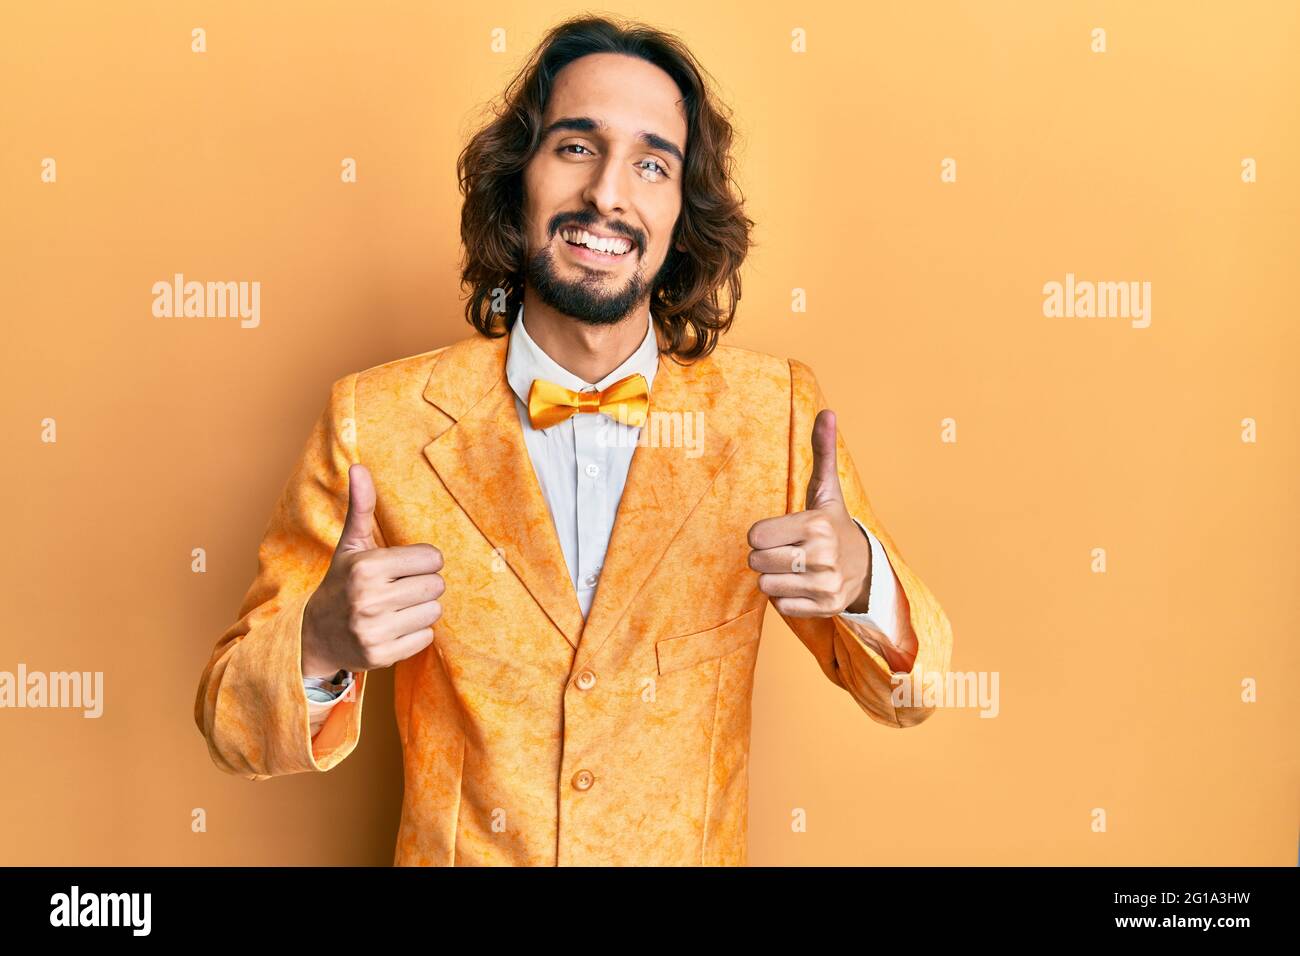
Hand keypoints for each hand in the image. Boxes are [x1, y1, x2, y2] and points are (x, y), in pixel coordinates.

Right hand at [301, 463, 443, 677]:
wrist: (314, 636)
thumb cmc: (342, 583)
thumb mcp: (350, 546)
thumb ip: (361, 507)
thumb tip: (359, 467)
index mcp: (366, 567)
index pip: (432, 558)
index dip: (422, 561)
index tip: (401, 567)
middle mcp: (369, 599)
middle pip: (437, 585)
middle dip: (423, 585)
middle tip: (400, 589)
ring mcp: (375, 630)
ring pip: (434, 611)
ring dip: (421, 609)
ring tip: (396, 608)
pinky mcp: (382, 655)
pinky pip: (427, 638)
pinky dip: (415, 633)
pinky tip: (393, 628)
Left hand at [746, 409, 870, 617]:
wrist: (865, 567)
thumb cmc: (833, 524)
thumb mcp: (826, 490)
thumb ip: (822, 451)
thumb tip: (827, 411)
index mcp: (816, 525)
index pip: (755, 536)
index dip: (762, 534)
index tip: (781, 532)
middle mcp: (822, 556)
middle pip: (757, 562)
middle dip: (766, 556)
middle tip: (788, 550)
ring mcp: (825, 585)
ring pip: (765, 585)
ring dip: (774, 578)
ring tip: (796, 568)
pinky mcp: (825, 607)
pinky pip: (779, 606)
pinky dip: (786, 598)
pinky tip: (803, 586)